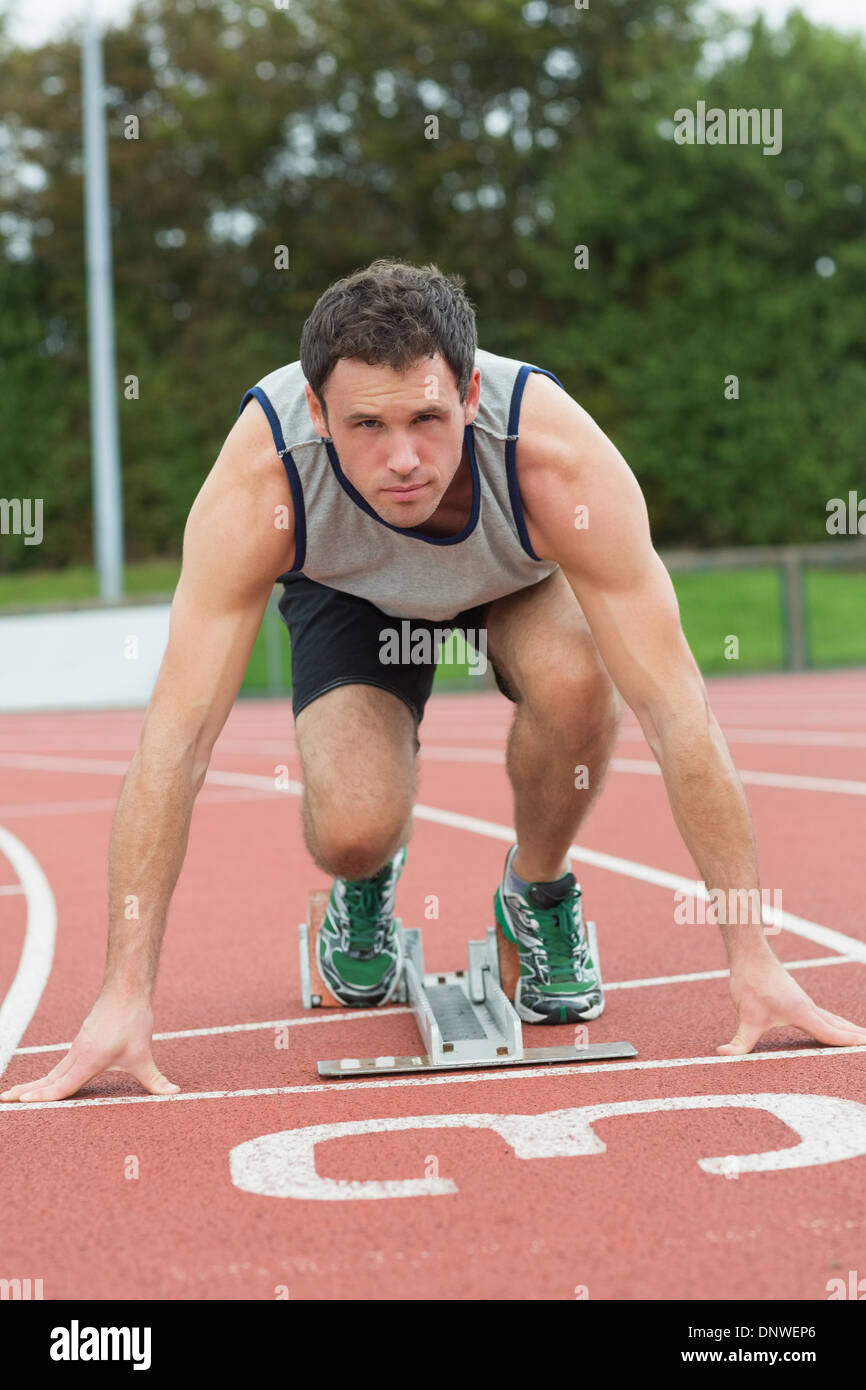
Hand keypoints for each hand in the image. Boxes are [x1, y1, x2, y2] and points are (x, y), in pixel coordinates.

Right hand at [0, 993, 180, 1102]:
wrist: (126, 991)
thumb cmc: (132, 1021)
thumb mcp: (144, 1054)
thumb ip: (155, 1079)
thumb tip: (174, 1092)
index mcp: (87, 1060)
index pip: (61, 1085)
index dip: (42, 1096)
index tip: (22, 1102)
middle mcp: (77, 1055)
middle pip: (48, 1078)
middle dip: (27, 1091)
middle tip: (6, 1100)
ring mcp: (77, 1048)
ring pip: (53, 1071)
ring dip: (35, 1083)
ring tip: (17, 1094)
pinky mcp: (82, 1042)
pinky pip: (61, 1064)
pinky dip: (48, 1075)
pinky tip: (44, 1081)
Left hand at [718, 953, 865, 1054]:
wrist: (750, 956)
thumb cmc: (751, 984)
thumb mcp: (745, 1017)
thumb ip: (739, 1041)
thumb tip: (722, 1054)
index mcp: (802, 1013)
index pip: (829, 1033)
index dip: (847, 1042)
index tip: (864, 1046)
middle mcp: (807, 1007)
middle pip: (837, 1024)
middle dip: (853, 1035)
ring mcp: (803, 1001)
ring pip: (830, 1018)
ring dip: (846, 1028)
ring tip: (859, 1036)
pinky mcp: (796, 998)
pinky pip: (821, 1013)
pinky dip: (833, 1021)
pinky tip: (830, 1023)